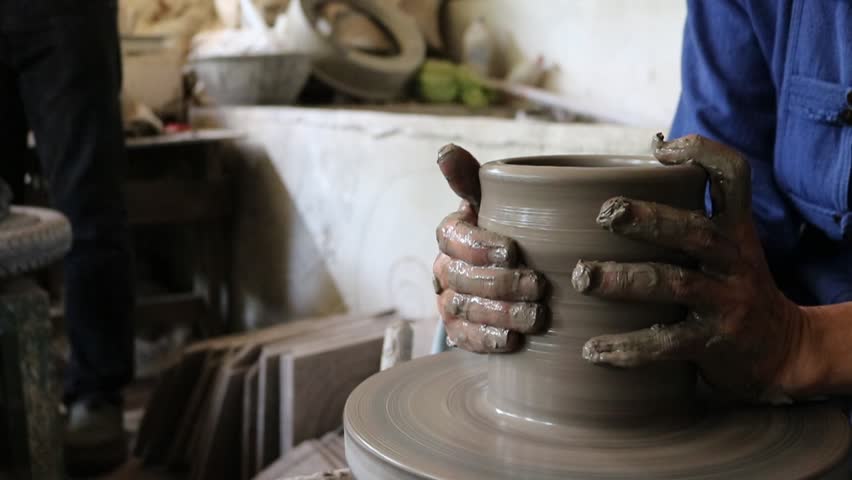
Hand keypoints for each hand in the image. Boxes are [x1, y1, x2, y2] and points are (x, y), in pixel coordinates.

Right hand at [433, 144, 546, 352]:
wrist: (512, 271)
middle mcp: (443, 267)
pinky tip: (513, 341)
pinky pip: (464, 337)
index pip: (454, 238)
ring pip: (464, 309)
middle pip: (461, 278)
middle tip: (539, 286)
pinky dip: (487, 340)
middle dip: (500, 284)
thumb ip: (471, 178)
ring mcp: (448, 300)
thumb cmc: (506, 229)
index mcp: (452, 233)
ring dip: (500, 314)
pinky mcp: (457, 329)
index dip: (480, 245)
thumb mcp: (494, 202)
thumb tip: (445, 151)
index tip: (513, 251)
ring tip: (536, 317)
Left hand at [574, 134, 808, 402]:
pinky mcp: (714, 343)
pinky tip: (593, 350)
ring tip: (583, 277)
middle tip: (606, 214)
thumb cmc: (733, 289)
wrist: (787, 352)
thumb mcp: (727, 247)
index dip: (702, 153)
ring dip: (624, 279)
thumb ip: (690, 216)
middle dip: (648, 219)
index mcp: (734, 229)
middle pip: (694, 230)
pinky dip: (628, 347)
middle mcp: (733, 260)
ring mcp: (726, 302)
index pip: (733, 176)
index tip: (660, 150)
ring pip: (674, 284)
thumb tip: (642, 163)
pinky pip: (667, 343)